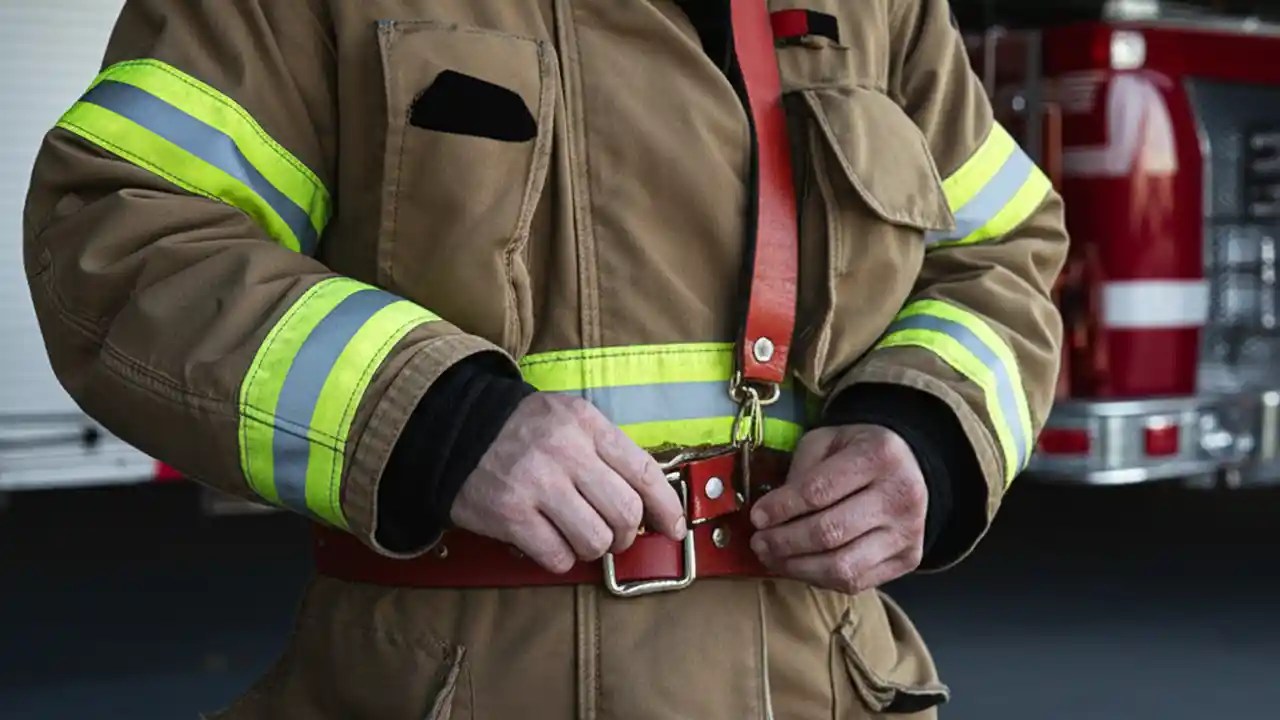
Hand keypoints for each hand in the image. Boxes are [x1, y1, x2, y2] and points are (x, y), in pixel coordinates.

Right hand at [450, 393, 686, 573]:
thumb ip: (607, 452)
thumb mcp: (569, 420)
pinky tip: (549, 542)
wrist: (454, 429)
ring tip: (578, 537)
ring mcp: (536, 484)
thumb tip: (651, 502)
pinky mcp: (510, 514)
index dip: (667, 507)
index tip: (674, 528)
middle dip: (626, 535)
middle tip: (615, 536)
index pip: (644, 471)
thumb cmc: (522, 430)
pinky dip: (560, 558)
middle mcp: (565, 452)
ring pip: (594, 540)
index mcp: (586, 425)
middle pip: (625, 513)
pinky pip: (557, 556)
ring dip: (592, 549)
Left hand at [749, 425, 926, 593]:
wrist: (909, 466)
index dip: (781, 508)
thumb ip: (800, 471)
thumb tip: (771, 514)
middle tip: (759, 542)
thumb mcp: (827, 441)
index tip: (757, 517)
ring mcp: (908, 532)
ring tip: (773, 558)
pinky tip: (800, 566)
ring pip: (842, 566)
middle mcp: (901, 495)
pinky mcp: (908, 559)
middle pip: (829, 532)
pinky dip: (819, 579)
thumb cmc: (857, 452)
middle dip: (783, 542)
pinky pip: (855, 582)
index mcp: (879, 455)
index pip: (819, 490)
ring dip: (797, 568)